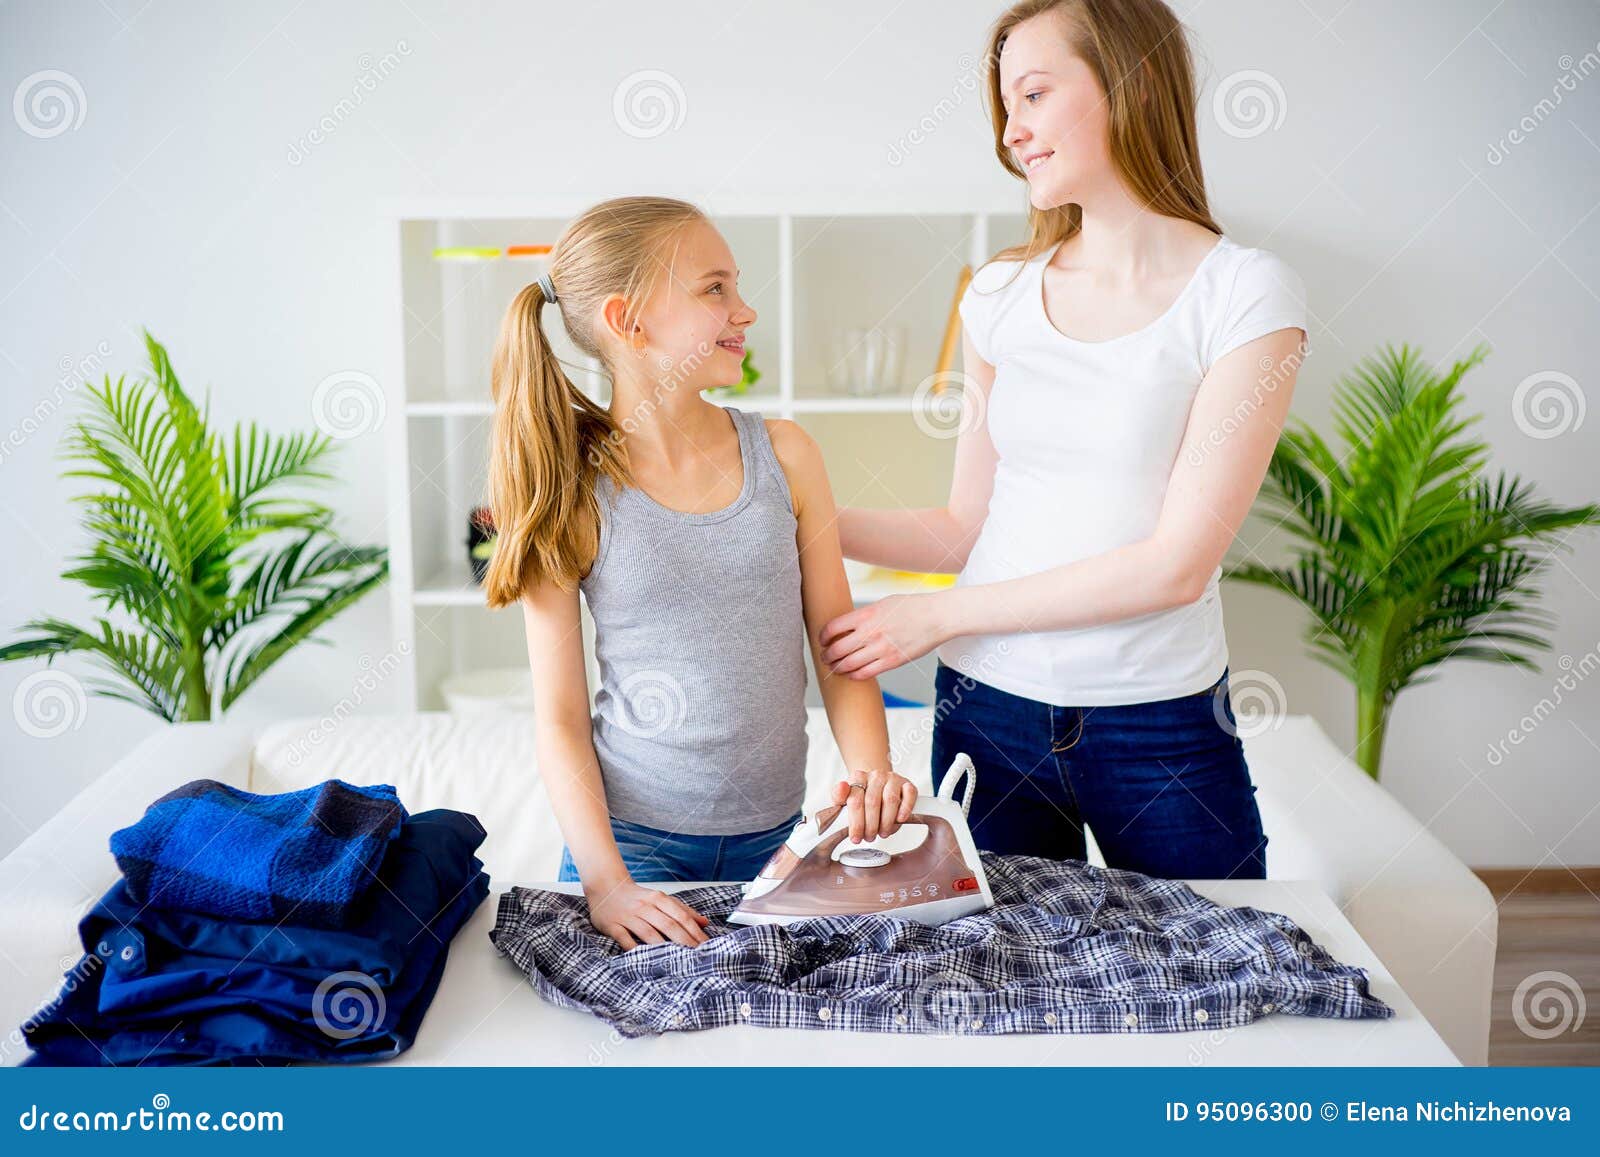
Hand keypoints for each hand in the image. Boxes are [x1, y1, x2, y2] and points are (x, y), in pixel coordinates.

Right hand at [585, 877, 710, 948]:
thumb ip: (682, 910)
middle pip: (668, 925)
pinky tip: (644, 960)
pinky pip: (624, 938)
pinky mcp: (612, 925)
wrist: (606, 886)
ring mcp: (628, 916)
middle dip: (684, 941)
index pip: (681, 916)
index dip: (694, 931)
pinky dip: (634, 949)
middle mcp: (645, 906)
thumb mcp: (660, 898)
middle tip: (696, 956)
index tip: (705, 945)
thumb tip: (705, 922)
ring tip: (676, 961)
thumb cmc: (637, 897)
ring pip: (648, 933)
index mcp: (658, 898)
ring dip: (663, 947)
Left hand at [819, 592, 947, 679]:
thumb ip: (864, 616)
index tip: (822, 640)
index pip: (833, 628)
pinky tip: (851, 674)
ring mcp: (881, 649)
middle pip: (837, 649)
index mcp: (866, 614)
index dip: (823, 636)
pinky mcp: (892, 662)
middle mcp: (871, 632)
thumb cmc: (911, 608)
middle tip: (825, 657)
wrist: (937, 617)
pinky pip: (866, 673)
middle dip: (827, 656)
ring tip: (835, 667)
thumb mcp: (883, 604)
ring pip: (848, 664)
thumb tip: (846, 627)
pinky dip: (854, 675)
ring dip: (837, 668)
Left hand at [830, 768, 919, 842]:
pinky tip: (899, 820)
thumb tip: (841, 787)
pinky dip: (905, 809)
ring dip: (886, 821)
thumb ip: (838, 795)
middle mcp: (876, 775)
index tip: (856, 837)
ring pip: (890, 800)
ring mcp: (893, 779)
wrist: (877, 785)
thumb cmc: (861, 795)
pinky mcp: (907, 784)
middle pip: (872, 802)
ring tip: (882, 833)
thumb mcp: (845, 798)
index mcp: (858, 777)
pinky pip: (909, 795)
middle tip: (869, 837)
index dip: (855, 823)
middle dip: (870, 825)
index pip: (855, 801)